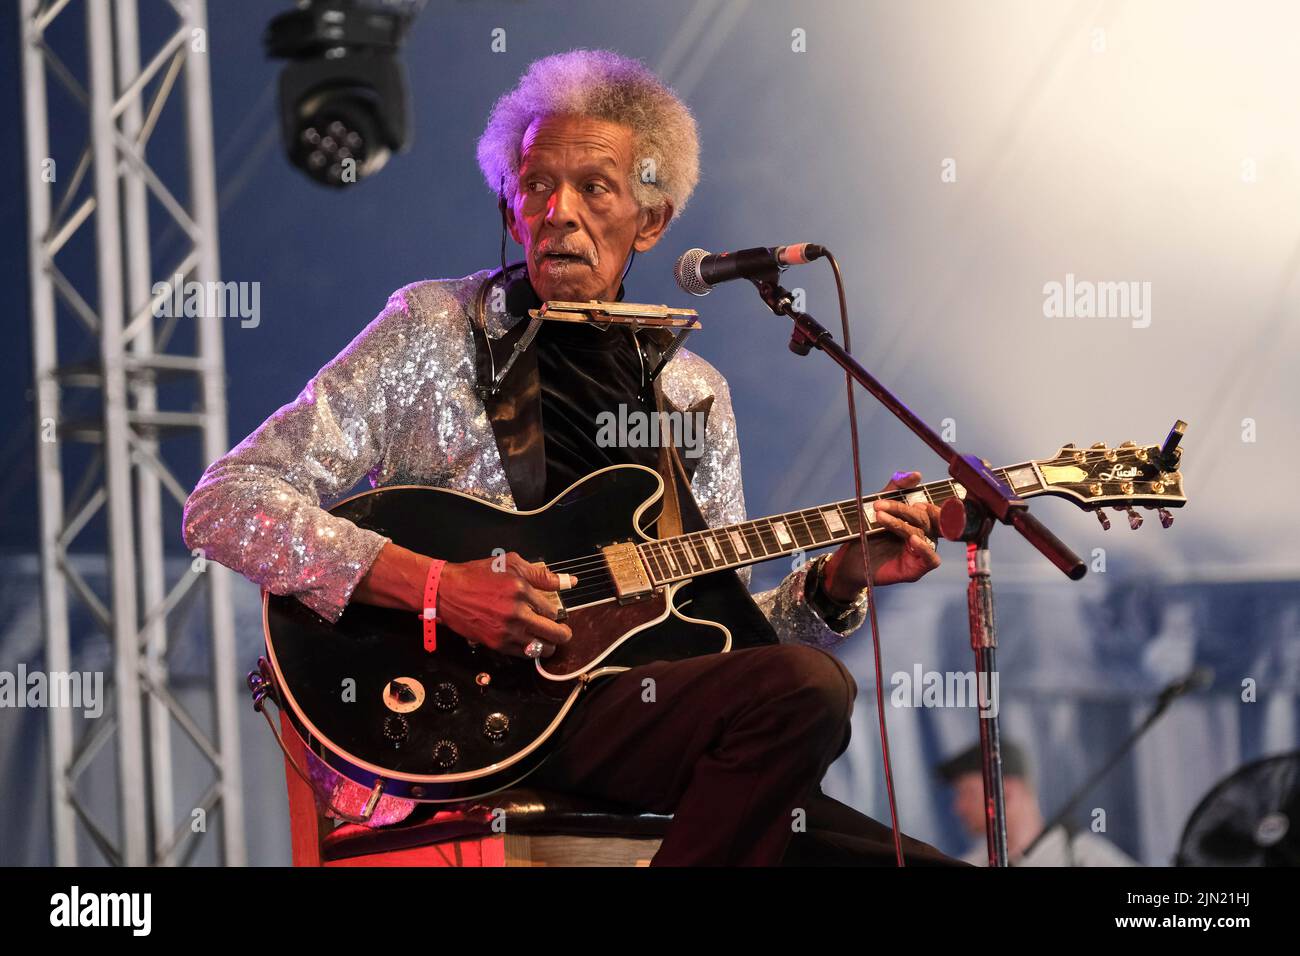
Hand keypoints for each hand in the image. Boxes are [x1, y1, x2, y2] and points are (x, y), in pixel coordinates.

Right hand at [437, 551, 576, 658]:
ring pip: (540, 649)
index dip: (556, 612)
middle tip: (563, 632)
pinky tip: (528, 642)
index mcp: (522, 591)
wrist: (447, 591)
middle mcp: (517, 614)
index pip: (553, 610)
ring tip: (546, 639)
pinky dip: (529, 650)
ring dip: (547, 645)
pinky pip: (522, 654)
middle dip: (563, 634)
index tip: (553, 612)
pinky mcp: (496, 644)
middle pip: (554, 634)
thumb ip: (540, 574)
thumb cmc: (477, 575)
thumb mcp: (510, 563)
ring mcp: (506, 631)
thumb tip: (567, 581)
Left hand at [823, 470, 941, 596]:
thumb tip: (916, 474)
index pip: (931, 509)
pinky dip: (925, 548)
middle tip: (878, 506)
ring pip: (921, 534)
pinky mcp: (917, 568)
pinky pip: (932, 558)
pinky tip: (913, 539)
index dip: (927, 504)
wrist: (851, 560)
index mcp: (917, 520)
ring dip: (900, 524)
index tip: (912, 501)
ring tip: (880, 518)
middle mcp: (923, 535)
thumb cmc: (867, 534)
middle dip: (901, 510)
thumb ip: (896, 488)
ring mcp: (921, 551)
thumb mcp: (879, 506)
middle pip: (923, 519)